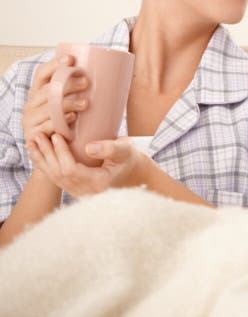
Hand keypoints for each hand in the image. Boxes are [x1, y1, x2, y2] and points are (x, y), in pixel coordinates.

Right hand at [22, 55, 89, 142]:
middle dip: (67, 84)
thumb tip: (113, 73)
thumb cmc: (68, 121)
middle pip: (47, 89)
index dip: (53, 64)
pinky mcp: (33, 134)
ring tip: (85, 103)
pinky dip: (60, 121)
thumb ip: (79, 91)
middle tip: (86, 83)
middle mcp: (31, 103)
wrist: (57, 148)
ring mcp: (30, 119)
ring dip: (67, 103)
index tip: (71, 59)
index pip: (41, 73)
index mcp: (38, 92)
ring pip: (48, 107)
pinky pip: (46, 125)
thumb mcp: (71, 103)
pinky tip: (72, 118)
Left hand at [26, 133, 150, 197]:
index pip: (71, 169)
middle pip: (59, 174)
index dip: (61, 153)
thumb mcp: (125, 150)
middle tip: (38, 135)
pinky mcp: (77, 190)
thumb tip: (88, 148)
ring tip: (31, 143)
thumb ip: (110, 148)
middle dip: (46, 154)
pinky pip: (57, 180)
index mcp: (98, 183)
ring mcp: (80, 193)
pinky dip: (46, 166)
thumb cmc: (131, 160)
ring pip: (55, 178)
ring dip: (42, 160)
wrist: (136, 175)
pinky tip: (38, 155)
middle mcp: (86, 192)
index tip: (56, 136)